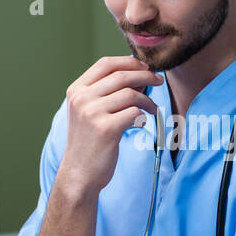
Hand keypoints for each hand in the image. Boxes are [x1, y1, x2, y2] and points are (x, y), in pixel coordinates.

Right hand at [55, 56, 162, 199]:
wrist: (80, 174)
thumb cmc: (90, 142)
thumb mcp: (90, 112)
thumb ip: (109, 93)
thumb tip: (140, 75)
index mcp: (76, 90)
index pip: (105, 64)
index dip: (129, 62)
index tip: (145, 67)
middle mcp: (81, 98)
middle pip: (122, 76)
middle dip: (145, 75)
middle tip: (159, 80)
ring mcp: (92, 113)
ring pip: (131, 94)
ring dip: (147, 100)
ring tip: (153, 109)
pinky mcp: (105, 129)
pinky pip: (134, 112)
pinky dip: (144, 115)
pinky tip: (144, 121)